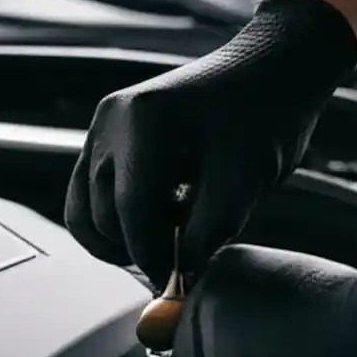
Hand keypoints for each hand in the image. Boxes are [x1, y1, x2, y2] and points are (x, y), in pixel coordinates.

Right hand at [65, 0, 356, 286]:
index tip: (176, 283)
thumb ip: (206, 233)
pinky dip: (114, 222)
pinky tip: (156, 224)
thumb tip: (179, 278)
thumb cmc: (265, 116)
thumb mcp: (244, 180)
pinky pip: (89, 197)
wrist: (271, 73)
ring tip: (166, 243)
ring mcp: (102, 129)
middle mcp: (110, 121)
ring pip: (85, 212)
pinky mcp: (104, 140)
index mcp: (143, 121)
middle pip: (102, 215)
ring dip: (120, 240)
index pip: (130, 210)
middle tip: (181, 264)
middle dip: (138, 248)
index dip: (152, 256)